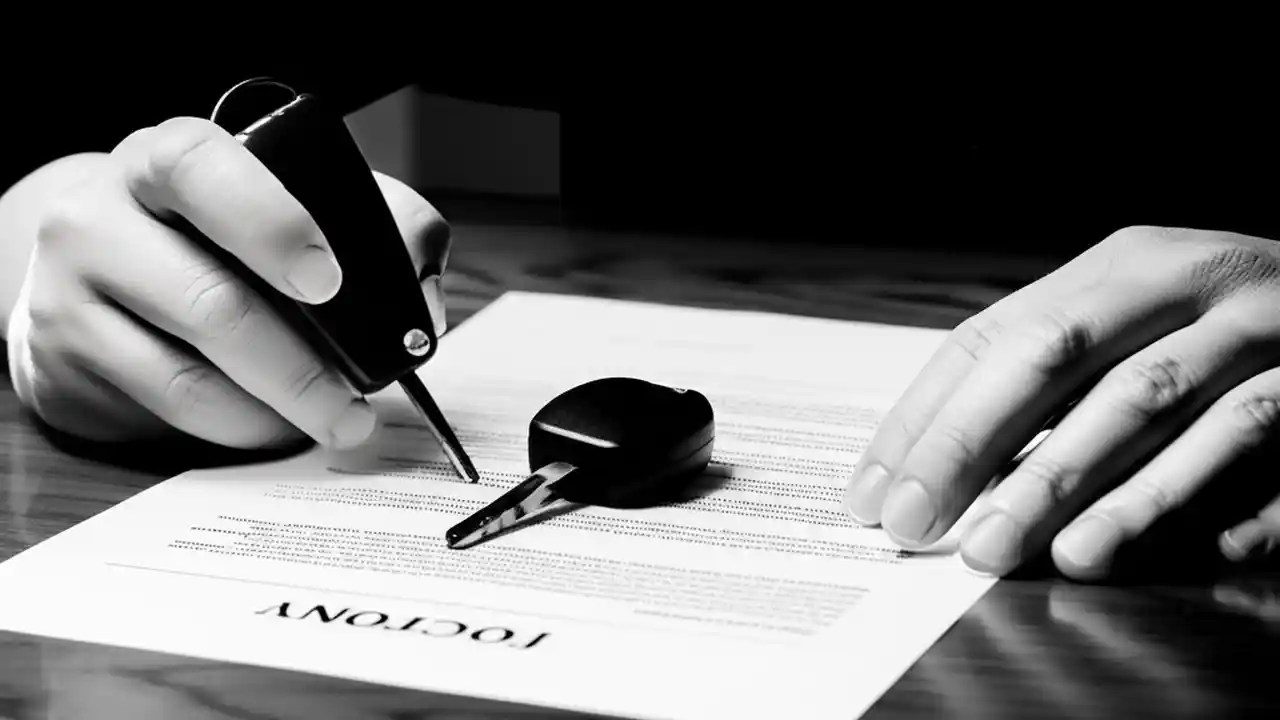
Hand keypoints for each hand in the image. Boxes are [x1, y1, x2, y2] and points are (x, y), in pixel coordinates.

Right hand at [5, 117, 450, 449]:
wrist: (91, 264)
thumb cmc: (209, 231)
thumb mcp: (284, 198)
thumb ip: (372, 223)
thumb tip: (420, 303)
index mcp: (166, 160)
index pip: (201, 169)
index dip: (270, 224)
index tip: (326, 280)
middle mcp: (102, 216)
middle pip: (210, 300)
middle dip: (304, 365)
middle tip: (358, 397)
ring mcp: (71, 293)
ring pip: (189, 376)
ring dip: (280, 411)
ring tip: (335, 418)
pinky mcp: (66, 361)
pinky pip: (169, 411)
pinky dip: (239, 426)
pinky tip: (275, 422)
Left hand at [843, 225, 1279, 579]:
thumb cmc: (1221, 326)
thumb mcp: (1136, 319)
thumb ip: (1049, 377)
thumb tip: (928, 471)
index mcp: (1129, 265)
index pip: (1000, 336)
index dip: (929, 417)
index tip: (878, 493)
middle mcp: (1198, 284)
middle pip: (1064, 359)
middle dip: (983, 450)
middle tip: (925, 527)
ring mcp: (1274, 337)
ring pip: (1159, 409)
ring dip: (1085, 488)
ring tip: (1024, 552)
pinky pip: (1269, 460)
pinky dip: (1214, 510)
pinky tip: (1166, 556)